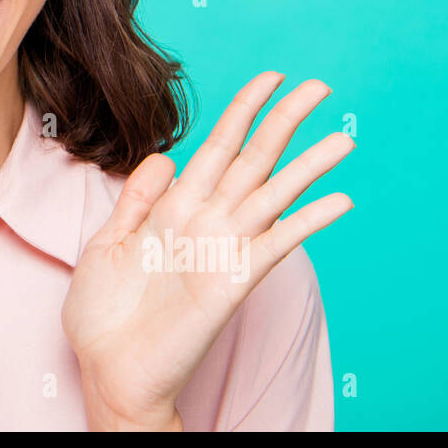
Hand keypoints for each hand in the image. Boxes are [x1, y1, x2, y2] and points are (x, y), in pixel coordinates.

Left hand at [61, 71, 353, 430]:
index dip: (243, 110)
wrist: (108, 370)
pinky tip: (341, 201)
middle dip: (285, 121)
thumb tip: (165, 156)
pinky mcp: (234, 281)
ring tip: (344, 138)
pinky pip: (277, 243)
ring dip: (310, 166)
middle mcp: (206, 222)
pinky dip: (309, 221)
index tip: (270, 77)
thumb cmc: (102, 313)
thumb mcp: (106, 243)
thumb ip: (136, 199)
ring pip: (275, 194)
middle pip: (255, 159)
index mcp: (173, 207)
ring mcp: (224, 249)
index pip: (217, 146)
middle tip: (321, 87)